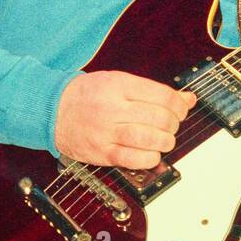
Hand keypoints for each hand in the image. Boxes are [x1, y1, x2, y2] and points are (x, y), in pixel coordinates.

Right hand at [54, 70, 195, 167]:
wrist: (53, 109)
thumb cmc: (87, 95)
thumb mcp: (119, 81)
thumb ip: (153, 91)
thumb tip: (187, 99)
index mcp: (120, 85)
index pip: (163, 96)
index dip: (180, 105)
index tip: (181, 109)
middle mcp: (114, 107)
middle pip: (160, 118)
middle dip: (174, 124)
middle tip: (171, 125)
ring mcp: (107, 131)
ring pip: (150, 139)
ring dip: (166, 141)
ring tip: (164, 139)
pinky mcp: (101, 152)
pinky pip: (133, 159)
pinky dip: (149, 159)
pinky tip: (151, 154)